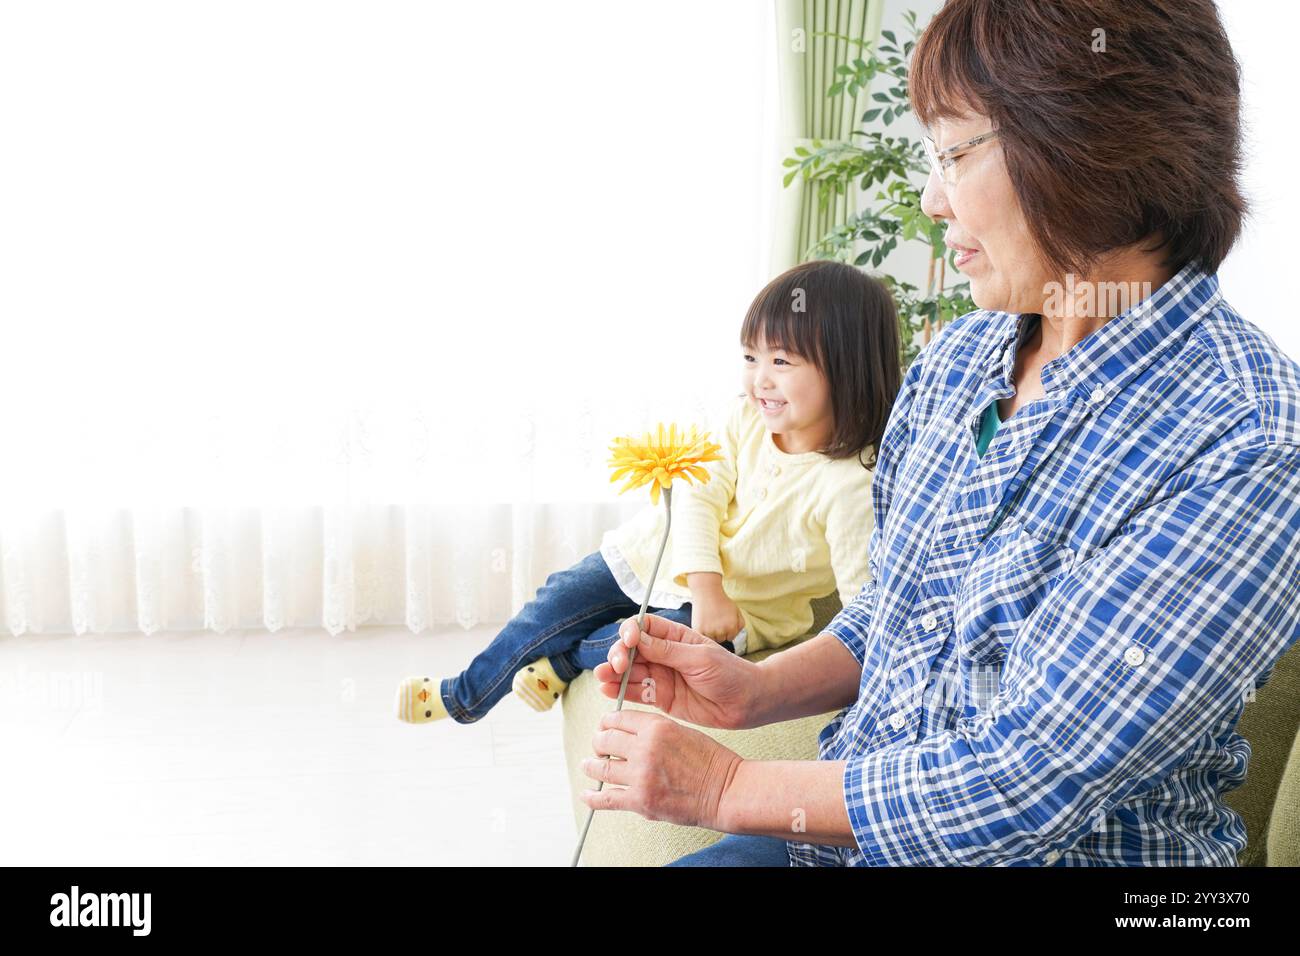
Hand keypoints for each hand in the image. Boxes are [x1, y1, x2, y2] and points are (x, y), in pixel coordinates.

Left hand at [578, 709, 742, 829]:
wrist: (724, 790)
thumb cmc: (709, 761)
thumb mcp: (681, 731)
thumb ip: (653, 731)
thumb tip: (628, 733)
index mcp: (656, 727)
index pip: (617, 718)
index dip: (606, 722)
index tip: (604, 726)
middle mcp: (644, 748)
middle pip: (605, 739)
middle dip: (598, 741)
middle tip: (598, 745)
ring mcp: (640, 776)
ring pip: (601, 766)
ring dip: (591, 765)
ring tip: (588, 764)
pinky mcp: (641, 800)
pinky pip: (606, 798)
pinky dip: (592, 796)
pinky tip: (587, 793)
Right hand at [593, 613, 764, 729]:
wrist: (747, 703)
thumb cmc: (730, 674)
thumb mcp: (700, 658)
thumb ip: (668, 651)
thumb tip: (637, 639)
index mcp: (675, 637)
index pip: (644, 627)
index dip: (631, 632)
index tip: (629, 642)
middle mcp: (664, 655)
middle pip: (631, 650)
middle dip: (619, 654)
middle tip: (616, 666)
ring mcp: (661, 676)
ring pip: (630, 672)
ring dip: (614, 674)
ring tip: (603, 678)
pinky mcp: (661, 698)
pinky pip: (637, 693)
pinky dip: (621, 691)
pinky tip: (608, 690)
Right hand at [690, 589, 746, 642]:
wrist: (707, 592)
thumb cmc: (722, 601)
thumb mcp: (736, 611)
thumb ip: (740, 624)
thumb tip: (735, 635)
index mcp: (732, 627)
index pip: (730, 637)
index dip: (727, 630)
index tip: (723, 622)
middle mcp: (722, 631)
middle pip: (721, 639)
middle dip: (719, 632)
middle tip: (715, 621)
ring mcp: (710, 631)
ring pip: (712, 639)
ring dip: (711, 633)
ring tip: (709, 622)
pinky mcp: (699, 630)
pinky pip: (702, 637)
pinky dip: (702, 632)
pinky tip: (703, 623)